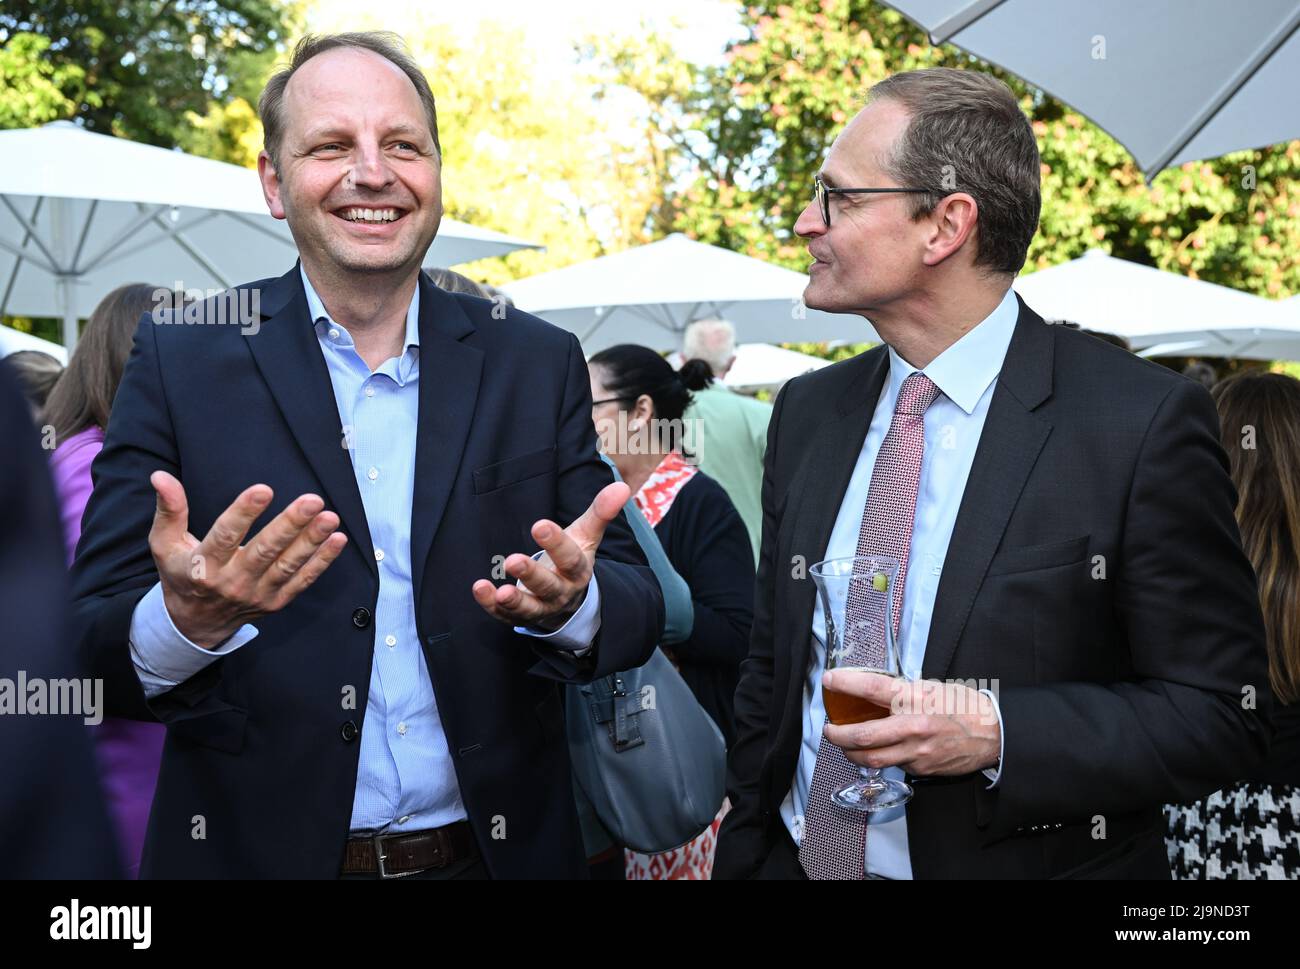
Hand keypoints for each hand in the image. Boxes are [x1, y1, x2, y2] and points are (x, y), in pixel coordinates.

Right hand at [149, 470, 347, 647]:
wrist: (195, 623)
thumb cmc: (181, 574)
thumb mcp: (165, 544)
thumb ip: (169, 509)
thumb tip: (161, 476)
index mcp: (202, 566)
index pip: (224, 536)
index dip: (243, 513)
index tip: (263, 490)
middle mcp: (231, 582)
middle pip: (264, 551)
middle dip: (290, 525)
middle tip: (312, 500)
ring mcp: (256, 595)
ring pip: (287, 566)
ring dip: (311, 541)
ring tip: (330, 518)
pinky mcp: (275, 602)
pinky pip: (302, 581)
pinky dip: (321, 562)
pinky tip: (336, 540)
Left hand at [472, 480, 629, 630]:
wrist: (569, 600)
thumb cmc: (573, 559)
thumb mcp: (586, 536)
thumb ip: (600, 512)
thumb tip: (621, 487)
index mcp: (577, 570)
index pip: (570, 558)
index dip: (556, 543)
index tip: (540, 525)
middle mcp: (560, 592)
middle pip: (548, 586)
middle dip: (532, 575)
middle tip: (515, 561)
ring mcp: (540, 608)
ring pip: (529, 608)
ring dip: (514, 601)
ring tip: (501, 593)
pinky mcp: (520, 617)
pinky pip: (505, 616)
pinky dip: (490, 605)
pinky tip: (480, 588)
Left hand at [820, 670, 1000, 775]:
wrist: (993, 734)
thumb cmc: (963, 706)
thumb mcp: (932, 687)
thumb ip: (903, 692)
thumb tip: (874, 692)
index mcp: (915, 698)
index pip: (872, 688)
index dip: (846, 683)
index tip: (829, 680)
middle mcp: (913, 725)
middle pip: (864, 735)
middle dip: (838, 735)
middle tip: (828, 729)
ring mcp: (917, 751)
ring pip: (872, 758)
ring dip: (851, 753)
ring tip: (844, 744)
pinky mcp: (921, 768)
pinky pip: (894, 765)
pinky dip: (881, 757)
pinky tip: (881, 750)